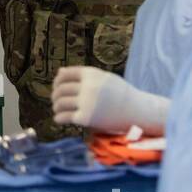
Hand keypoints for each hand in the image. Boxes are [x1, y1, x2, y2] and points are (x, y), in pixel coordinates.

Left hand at [51, 65, 168, 134]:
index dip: (57, 81)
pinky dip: (58, 118)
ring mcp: (86, 103)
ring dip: (56, 107)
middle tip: (56, 101)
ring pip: (60, 103)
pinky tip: (59, 119)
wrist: (136, 111)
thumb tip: (59, 72)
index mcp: (92, 74)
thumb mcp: (105, 78)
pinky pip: (64, 117)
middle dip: (55, 95)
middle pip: (61, 89)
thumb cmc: (121, 94)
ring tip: (58, 110)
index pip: (65, 74)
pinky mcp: (86, 118)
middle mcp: (88, 87)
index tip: (56, 87)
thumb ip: (83, 75)